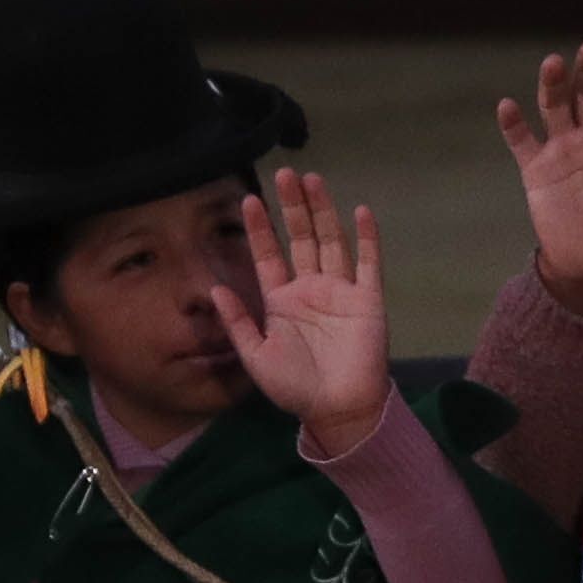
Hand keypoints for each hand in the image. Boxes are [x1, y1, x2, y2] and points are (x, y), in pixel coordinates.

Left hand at [213, 170, 392, 456]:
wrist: (336, 408)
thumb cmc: (294, 386)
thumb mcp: (255, 356)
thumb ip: (237, 322)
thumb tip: (214, 289)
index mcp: (282, 300)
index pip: (268, 254)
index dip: (259, 228)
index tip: (249, 199)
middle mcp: (311, 287)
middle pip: (301, 238)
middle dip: (293, 207)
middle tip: (286, 174)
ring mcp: (341, 290)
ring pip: (331, 241)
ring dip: (323, 211)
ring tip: (313, 180)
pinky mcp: (368, 299)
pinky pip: (368, 263)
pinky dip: (367, 237)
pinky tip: (361, 211)